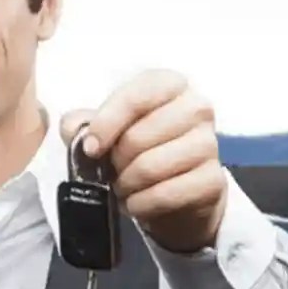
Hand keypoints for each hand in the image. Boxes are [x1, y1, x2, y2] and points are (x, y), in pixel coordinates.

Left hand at [60, 69, 226, 252]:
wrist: (181, 190)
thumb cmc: (144, 150)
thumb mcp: (111, 130)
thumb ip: (85, 123)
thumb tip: (74, 128)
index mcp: (171, 85)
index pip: (137, 96)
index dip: (108, 123)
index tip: (91, 148)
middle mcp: (197, 108)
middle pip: (140, 136)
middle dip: (116, 161)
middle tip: (111, 172)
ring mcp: (209, 144)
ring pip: (152, 166)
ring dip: (127, 184)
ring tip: (123, 187)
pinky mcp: (213, 180)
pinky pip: (166, 194)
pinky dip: (141, 203)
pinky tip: (136, 202)